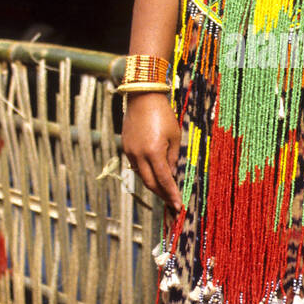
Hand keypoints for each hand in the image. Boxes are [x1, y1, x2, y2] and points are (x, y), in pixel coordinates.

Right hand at [122, 92, 182, 213]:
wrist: (143, 97)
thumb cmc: (163, 114)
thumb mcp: (174, 136)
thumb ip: (173, 158)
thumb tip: (171, 174)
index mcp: (154, 152)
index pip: (163, 180)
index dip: (171, 195)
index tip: (178, 206)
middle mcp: (139, 155)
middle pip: (150, 183)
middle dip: (161, 194)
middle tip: (172, 202)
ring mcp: (130, 152)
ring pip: (141, 175)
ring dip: (153, 184)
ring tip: (164, 190)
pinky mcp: (125, 147)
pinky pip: (136, 165)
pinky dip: (145, 172)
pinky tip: (154, 173)